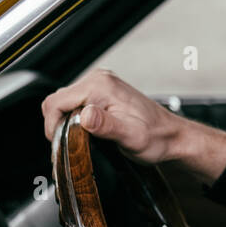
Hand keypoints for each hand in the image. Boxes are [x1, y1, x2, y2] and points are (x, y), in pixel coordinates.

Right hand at [40, 68, 225, 183]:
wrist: (173, 136)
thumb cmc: (157, 138)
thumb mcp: (131, 137)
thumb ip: (106, 126)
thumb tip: (85, 115)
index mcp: (101, 86)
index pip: (56, 101)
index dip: (52, 126)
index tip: (59, 145)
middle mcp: (99, 80)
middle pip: (57, 100)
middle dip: (56, 124)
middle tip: (69, 146)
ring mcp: (101, 84)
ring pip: (64, 102)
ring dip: (64, 122)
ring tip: (79, 141)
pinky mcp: (102, 92)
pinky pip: (75, 103)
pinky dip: (73, 119)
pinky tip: (86, 133)